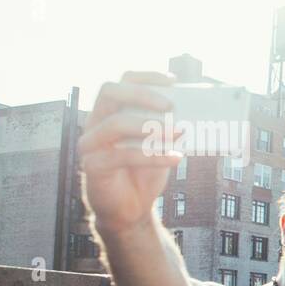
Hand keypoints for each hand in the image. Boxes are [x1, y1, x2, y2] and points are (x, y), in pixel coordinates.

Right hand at [78, 72, 180, 234]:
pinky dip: (153, 156)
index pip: (121, 81)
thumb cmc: (144, 172)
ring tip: (179, 133)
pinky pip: (122, 155)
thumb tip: (194, 110)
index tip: (173, 81)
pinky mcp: (93, 167)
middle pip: (110, 93)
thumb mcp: (159, 145)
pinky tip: (177, 157)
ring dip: (150, 127)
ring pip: (115, 124)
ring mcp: (90, 144)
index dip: (146, 76)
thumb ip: (166, 126)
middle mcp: (95, 123)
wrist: (130, 209)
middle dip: (142, 95)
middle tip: (171, 107)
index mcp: (110, 112)